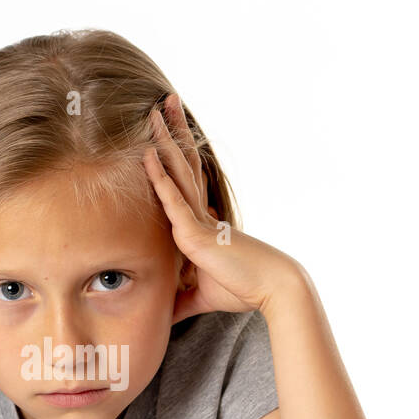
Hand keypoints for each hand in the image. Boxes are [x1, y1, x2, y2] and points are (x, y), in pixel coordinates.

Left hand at [142, 93, 300, 323]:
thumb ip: (182, 300)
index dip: (172, 159)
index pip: (182, 183)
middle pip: (181, 164)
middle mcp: (200, 214)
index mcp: (202, 223)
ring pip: (176, 171)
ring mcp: (198, 220)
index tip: (163, 135)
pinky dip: (158, 177)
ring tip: (155, 109)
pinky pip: (173, 199)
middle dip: (171, 133)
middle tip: (162, 103)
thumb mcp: (202, 296)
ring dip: (164, 140)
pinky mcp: (196, 233)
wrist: (272, 289)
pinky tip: (146, 154)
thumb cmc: (244, 289)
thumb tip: (165, 315)